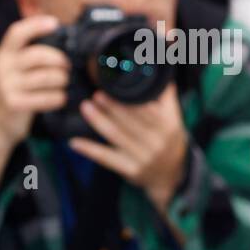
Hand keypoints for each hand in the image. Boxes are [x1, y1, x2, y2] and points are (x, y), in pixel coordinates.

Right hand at [0, 14, 67, 152]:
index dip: (36, 25)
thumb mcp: (13, 69)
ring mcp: (7, 86)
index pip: (17, 32)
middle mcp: (3, 67)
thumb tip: (58, 37)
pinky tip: (59, 99)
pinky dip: (60, 98)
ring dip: (62, 81)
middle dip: (60, 60)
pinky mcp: (15, 103)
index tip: (55, 23)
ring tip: (62, 84)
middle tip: (66, 68)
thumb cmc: (13, 92)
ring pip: (48, 76)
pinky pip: (49, 97)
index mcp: (3, 55)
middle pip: (39, 55)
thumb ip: (29, 55)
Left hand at [69, 85, 189, 218]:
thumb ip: (167, 98)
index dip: (128, 99)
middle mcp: (156, 143)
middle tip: (96, 94)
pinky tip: (75, 142)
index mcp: (168, 128)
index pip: (146, 110)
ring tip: (85, 108)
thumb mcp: (174, 121)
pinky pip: (107, 159)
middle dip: (111, 107)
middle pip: (129, 122)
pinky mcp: (130, 171)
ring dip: (98, 121)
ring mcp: (143, 158)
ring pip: (116, 137)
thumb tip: (161, 73)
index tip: (113, 87)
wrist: (172, 176)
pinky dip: (90, 150)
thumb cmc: (169, 143)